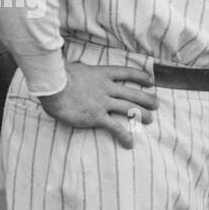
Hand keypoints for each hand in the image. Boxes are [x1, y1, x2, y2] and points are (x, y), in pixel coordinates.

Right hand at [38, 62, 157, 148]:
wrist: (53, 86)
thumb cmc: (59, 76)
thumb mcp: (75, 67)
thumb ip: (83, 69)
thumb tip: (79, 66)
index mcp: (102, 74)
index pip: (127, 73)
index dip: (140, 77)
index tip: (150, 80)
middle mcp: (106, 88)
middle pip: (133, 94)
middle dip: (147, 99)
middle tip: (156, 104)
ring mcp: (103, 103)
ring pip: (129, 109)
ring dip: (142, 115)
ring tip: (150, 119)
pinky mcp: (97, 117)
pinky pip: (115, 128)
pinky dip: (124, 136)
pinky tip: (129, 143)